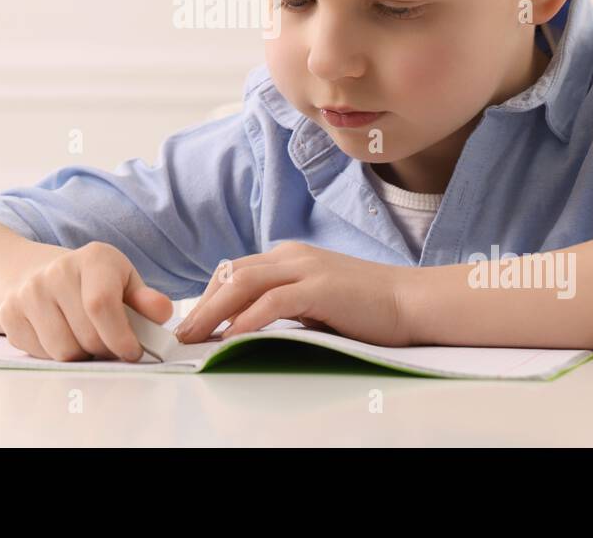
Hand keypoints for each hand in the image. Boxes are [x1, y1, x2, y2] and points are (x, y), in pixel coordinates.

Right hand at [0, 240, 172, 361]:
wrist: (39, 272)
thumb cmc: (93, 281)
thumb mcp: (124, 281)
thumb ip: (145, 300)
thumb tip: (161, 311)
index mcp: (93, 258)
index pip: (101, 305)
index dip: (120, 337)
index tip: (132, 352)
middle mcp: (56, 271)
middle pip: (85, 336)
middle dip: (104, 351)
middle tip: (109, 347)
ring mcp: (28, 292)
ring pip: (61, 352)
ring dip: (80, 356)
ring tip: (86, 340)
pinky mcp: (8, 313)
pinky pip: (39, 355)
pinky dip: (55, 356)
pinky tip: (62, 336)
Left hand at [173, 241, 412, 346]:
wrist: (412, 302)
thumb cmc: (368, 308)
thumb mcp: (317, 302)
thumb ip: (286, 305)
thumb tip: (249, 327)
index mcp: (290, 256)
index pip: (236, 271)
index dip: (209, 297)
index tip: (192, 323)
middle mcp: (292, 255)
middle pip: (232, 275)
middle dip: (202, 305)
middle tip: (180, 333)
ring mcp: (306, 268)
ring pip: (244, 283)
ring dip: (214, 312)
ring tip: (194, 336)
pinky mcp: (320, 287)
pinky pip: (273, 301)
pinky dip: (247, 319)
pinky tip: (230, 337)